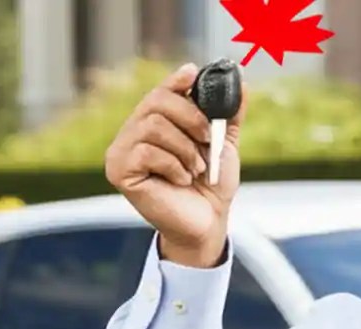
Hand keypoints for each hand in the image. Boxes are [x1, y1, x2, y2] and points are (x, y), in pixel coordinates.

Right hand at [104, 63, 247, 264]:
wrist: (208, 222)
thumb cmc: (211, 186)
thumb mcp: (224, 145)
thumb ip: (228, 115)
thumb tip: (241, 83)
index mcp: (155, 122)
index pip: (160, 91)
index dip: (176, 81)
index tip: (193, 73)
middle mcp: (133, 132)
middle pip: (157, 102)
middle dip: (192, 119)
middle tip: (208, 141)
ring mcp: (121, 151)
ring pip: (154, 126)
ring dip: (185, 148)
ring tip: (196, 168)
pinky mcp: (118, 171)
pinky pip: (146, 152)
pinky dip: (173, 165)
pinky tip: (180, 180)